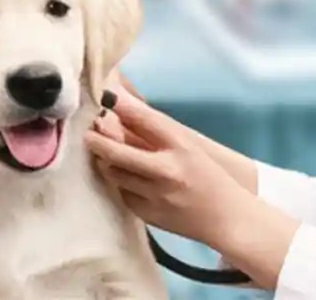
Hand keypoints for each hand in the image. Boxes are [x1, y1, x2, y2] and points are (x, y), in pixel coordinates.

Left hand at [85, 90, 255, 250]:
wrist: (226, 218)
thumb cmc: (207, 175)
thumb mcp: (188, 146)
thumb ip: (155, 130)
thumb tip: (119, 104)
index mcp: (182, 146)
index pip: (146, 119)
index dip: (121, 105)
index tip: (104, 96)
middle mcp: (167, 170)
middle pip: (120, 151)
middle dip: (98, 140)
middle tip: (88, 133)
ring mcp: (156, 195)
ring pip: (115, 173)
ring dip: (106, 161)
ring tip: (103, 152)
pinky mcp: (147, 214)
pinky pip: (121, 193)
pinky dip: (120, 182)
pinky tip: (123, 176)